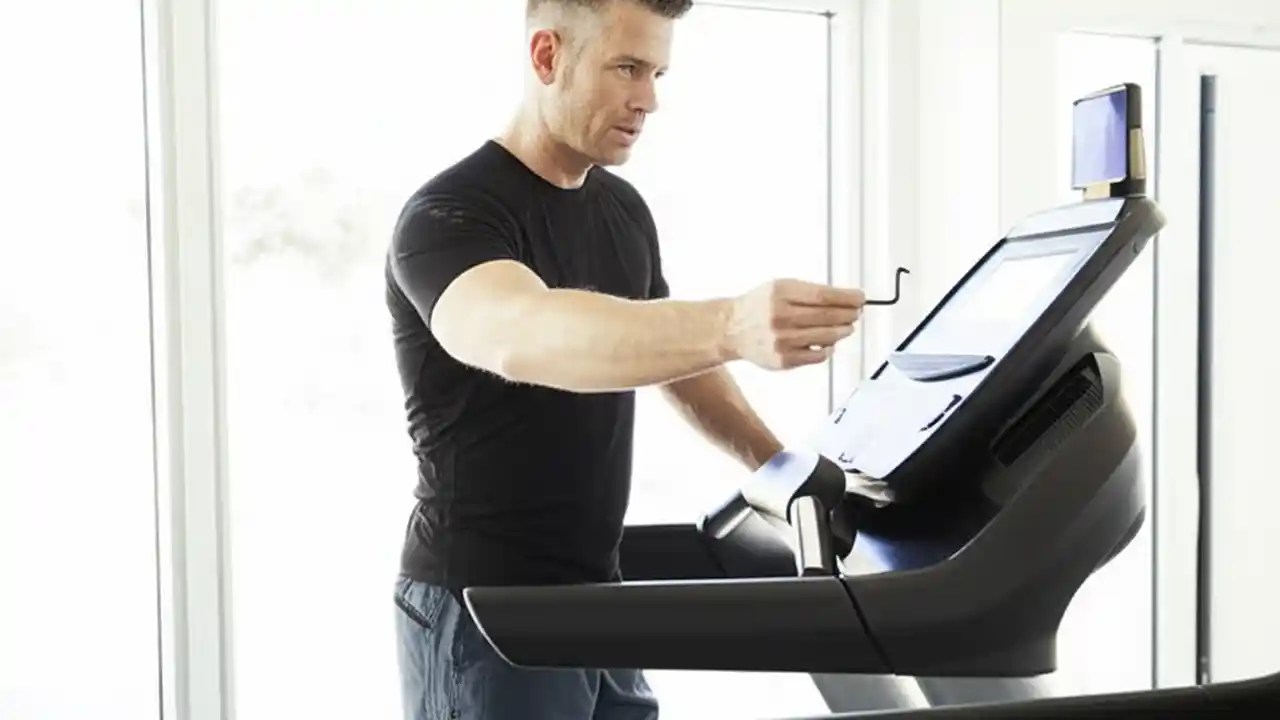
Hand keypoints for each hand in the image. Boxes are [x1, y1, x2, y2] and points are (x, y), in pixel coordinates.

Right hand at [725, 278, 865, 369]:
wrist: (731, 329)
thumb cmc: (760, 306)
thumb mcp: (780, 287)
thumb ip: (809, 292)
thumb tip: (846, 300)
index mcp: (780, 294)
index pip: (824, 296)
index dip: (847, 297)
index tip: (860, 298)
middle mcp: (780, 317)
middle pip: (828, 316)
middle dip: (849, 314)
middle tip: (856, 313)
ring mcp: (782, 340)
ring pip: (826, 337)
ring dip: (842, 331)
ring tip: (846, 327)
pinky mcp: (783, 360)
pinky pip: (817, 356)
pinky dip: (827, 349)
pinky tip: (827, 343)